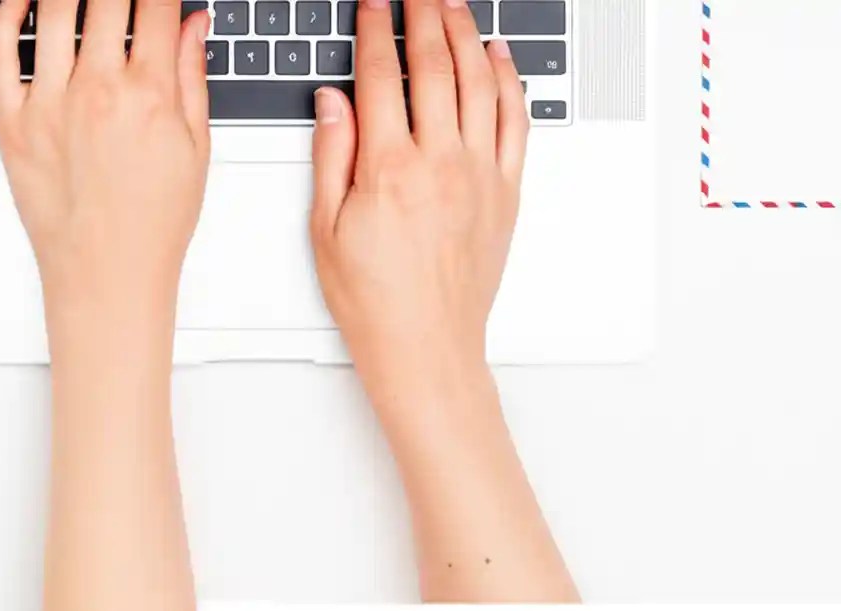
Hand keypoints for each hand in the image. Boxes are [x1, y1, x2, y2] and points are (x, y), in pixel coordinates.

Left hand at [0, 0, 211, 346]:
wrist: (107, 273)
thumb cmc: (153, 222)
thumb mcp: (196, 148)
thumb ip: (192, 77)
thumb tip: (194, 24)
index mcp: (150, 94)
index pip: (156, 6)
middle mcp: (98, 90)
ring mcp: (49, 102)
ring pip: (53, 11)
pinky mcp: (11, 121)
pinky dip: (8, 14)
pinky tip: (23, 2)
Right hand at [309, 0, 527, 387]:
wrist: (426, 346)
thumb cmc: (375, 300)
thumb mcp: (326, 229)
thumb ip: (332, 156)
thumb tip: (333, 101)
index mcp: (388, 169)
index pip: (380, 77)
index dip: (374, 31)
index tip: (373, 6)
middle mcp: (440, 164)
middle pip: (435, 67)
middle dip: (424, 17)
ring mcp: (480, 176)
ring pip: (479, 83)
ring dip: (467, 35)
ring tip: (454, 6)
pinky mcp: (506, 193)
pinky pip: (514, 122)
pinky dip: (509, 82)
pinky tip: (498, 58)